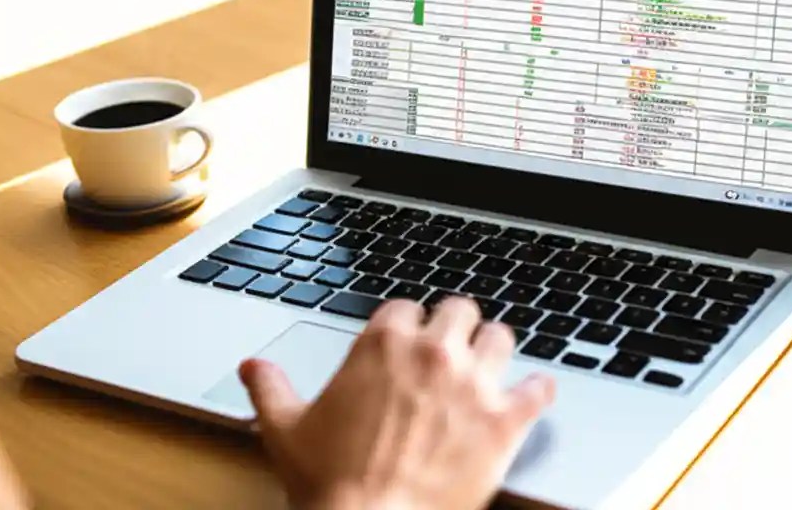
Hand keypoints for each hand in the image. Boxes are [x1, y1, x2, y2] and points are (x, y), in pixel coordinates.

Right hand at [239, 297, 555, 509]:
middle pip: (459, 310)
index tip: (407, 341)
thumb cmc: (330, 484)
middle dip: (454, 327)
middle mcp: (433, 354)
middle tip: (451, 348)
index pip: (405, 308)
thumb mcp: (285, 431)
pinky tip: (535, 394)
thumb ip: (270, 389)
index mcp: (382, 346)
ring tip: (490, 364)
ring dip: (494, 350)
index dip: (406, 326)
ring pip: (501, 337)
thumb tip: (252, 367)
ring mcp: (474, 385)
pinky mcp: (506, 421)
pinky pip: (539, 389)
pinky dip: (539, 391)